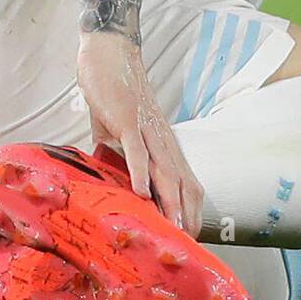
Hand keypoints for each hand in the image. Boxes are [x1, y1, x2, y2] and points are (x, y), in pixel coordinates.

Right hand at [76, 32, 203, 235]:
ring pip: (166, 170)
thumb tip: (111, 177)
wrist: (109, 53)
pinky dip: (141, 172)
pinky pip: (137, 150)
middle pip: (185, 183)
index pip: (187, 183)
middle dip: (187, 216)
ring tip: (173, 228)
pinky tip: (142, 193)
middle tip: (186, 246)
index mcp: (163, 146)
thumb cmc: (115, 94)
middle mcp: (162, 141)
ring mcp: (147, 130)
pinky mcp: (127, 120)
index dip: (191, 210)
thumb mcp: (120, 134)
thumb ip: (119, 157)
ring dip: (171, 201)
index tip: (188, 239)